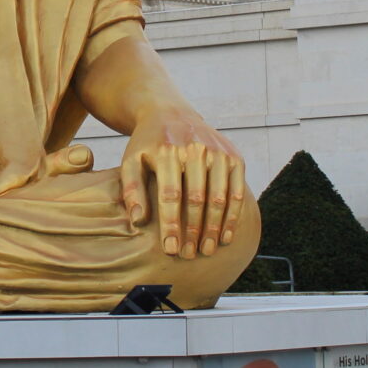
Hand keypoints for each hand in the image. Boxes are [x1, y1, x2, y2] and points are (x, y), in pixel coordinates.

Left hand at [118, 108, 246, 259]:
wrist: (169, 112)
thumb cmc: (147, 144)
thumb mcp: (131, 161)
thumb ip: (132, 190)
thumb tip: (139, 220)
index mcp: (166, 150)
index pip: (170, 196)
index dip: (171, 226)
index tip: (171, 250)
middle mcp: (194, 148)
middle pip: (197, 199)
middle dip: (194, 231)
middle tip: (189, 255)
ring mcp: (217, 151)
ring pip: (219, 197)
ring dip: (214, 228)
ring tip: (206, 250)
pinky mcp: (233, 155)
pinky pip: (236, 190)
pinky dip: (233, 216)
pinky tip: (225, 236)